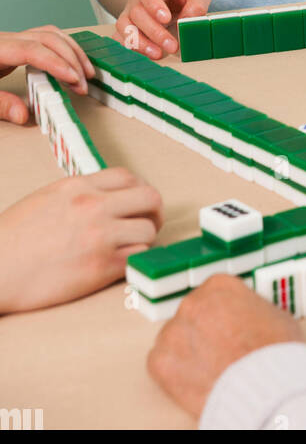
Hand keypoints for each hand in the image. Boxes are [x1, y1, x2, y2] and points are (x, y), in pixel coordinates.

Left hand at [0, 28, 94, 123]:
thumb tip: (25, 114)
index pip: (33, 49)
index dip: (57, 63)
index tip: (74, 79)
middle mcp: (4, 39)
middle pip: (47, 37)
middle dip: (70, 58)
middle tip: (83, 84)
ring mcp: (9, 40)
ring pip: (49, 34)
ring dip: (70, 51)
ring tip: (85, 73)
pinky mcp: (12, 46)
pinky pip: (44, 39)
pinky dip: (62, 49)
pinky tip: (70, 64)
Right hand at [0, 168, 162, 312]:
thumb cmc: (13, 238)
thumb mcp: (47, 198)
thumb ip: (79, 194)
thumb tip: (105, 198)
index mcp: (79, 186)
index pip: (128, 177)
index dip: (139, 190)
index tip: (137, 204)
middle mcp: (94, 206)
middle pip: (150, 198)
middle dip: (153, 213)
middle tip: (148, 225)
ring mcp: (100, 236)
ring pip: (149, 230)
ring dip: (145, 240)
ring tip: (130, 249)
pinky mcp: (101, 267)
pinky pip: (138, 258)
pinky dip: (136, 261)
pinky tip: (123, 265)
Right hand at [114, 0, 210, 59]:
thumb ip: (198, 2)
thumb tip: (190, 18)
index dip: (153, 4)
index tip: (166, 19)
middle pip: (137, 12)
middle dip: (154, 32)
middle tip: (172, 46)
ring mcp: (129, 12)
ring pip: (124, 27)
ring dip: (140, 43)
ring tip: (158, 54)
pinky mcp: (126, 27)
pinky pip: (121, 37)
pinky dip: (131, 47)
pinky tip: (147, 55)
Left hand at [148, 275, 299, 418]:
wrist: (263, 382)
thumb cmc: (274, 351)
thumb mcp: (275, 314)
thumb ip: (252, 310)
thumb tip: (249, 321)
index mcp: (219, 285)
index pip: (213, 295)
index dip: (223, 315)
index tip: (226, 328)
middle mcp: (192, 302)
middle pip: (192, 316)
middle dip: (203, 333)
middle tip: (219, 352)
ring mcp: (173, 331)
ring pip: (175, 340)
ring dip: (187, 352)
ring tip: (209, 370)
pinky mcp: (160, 361)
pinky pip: (161, 364)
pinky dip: (173, 374)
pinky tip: (194, 381)